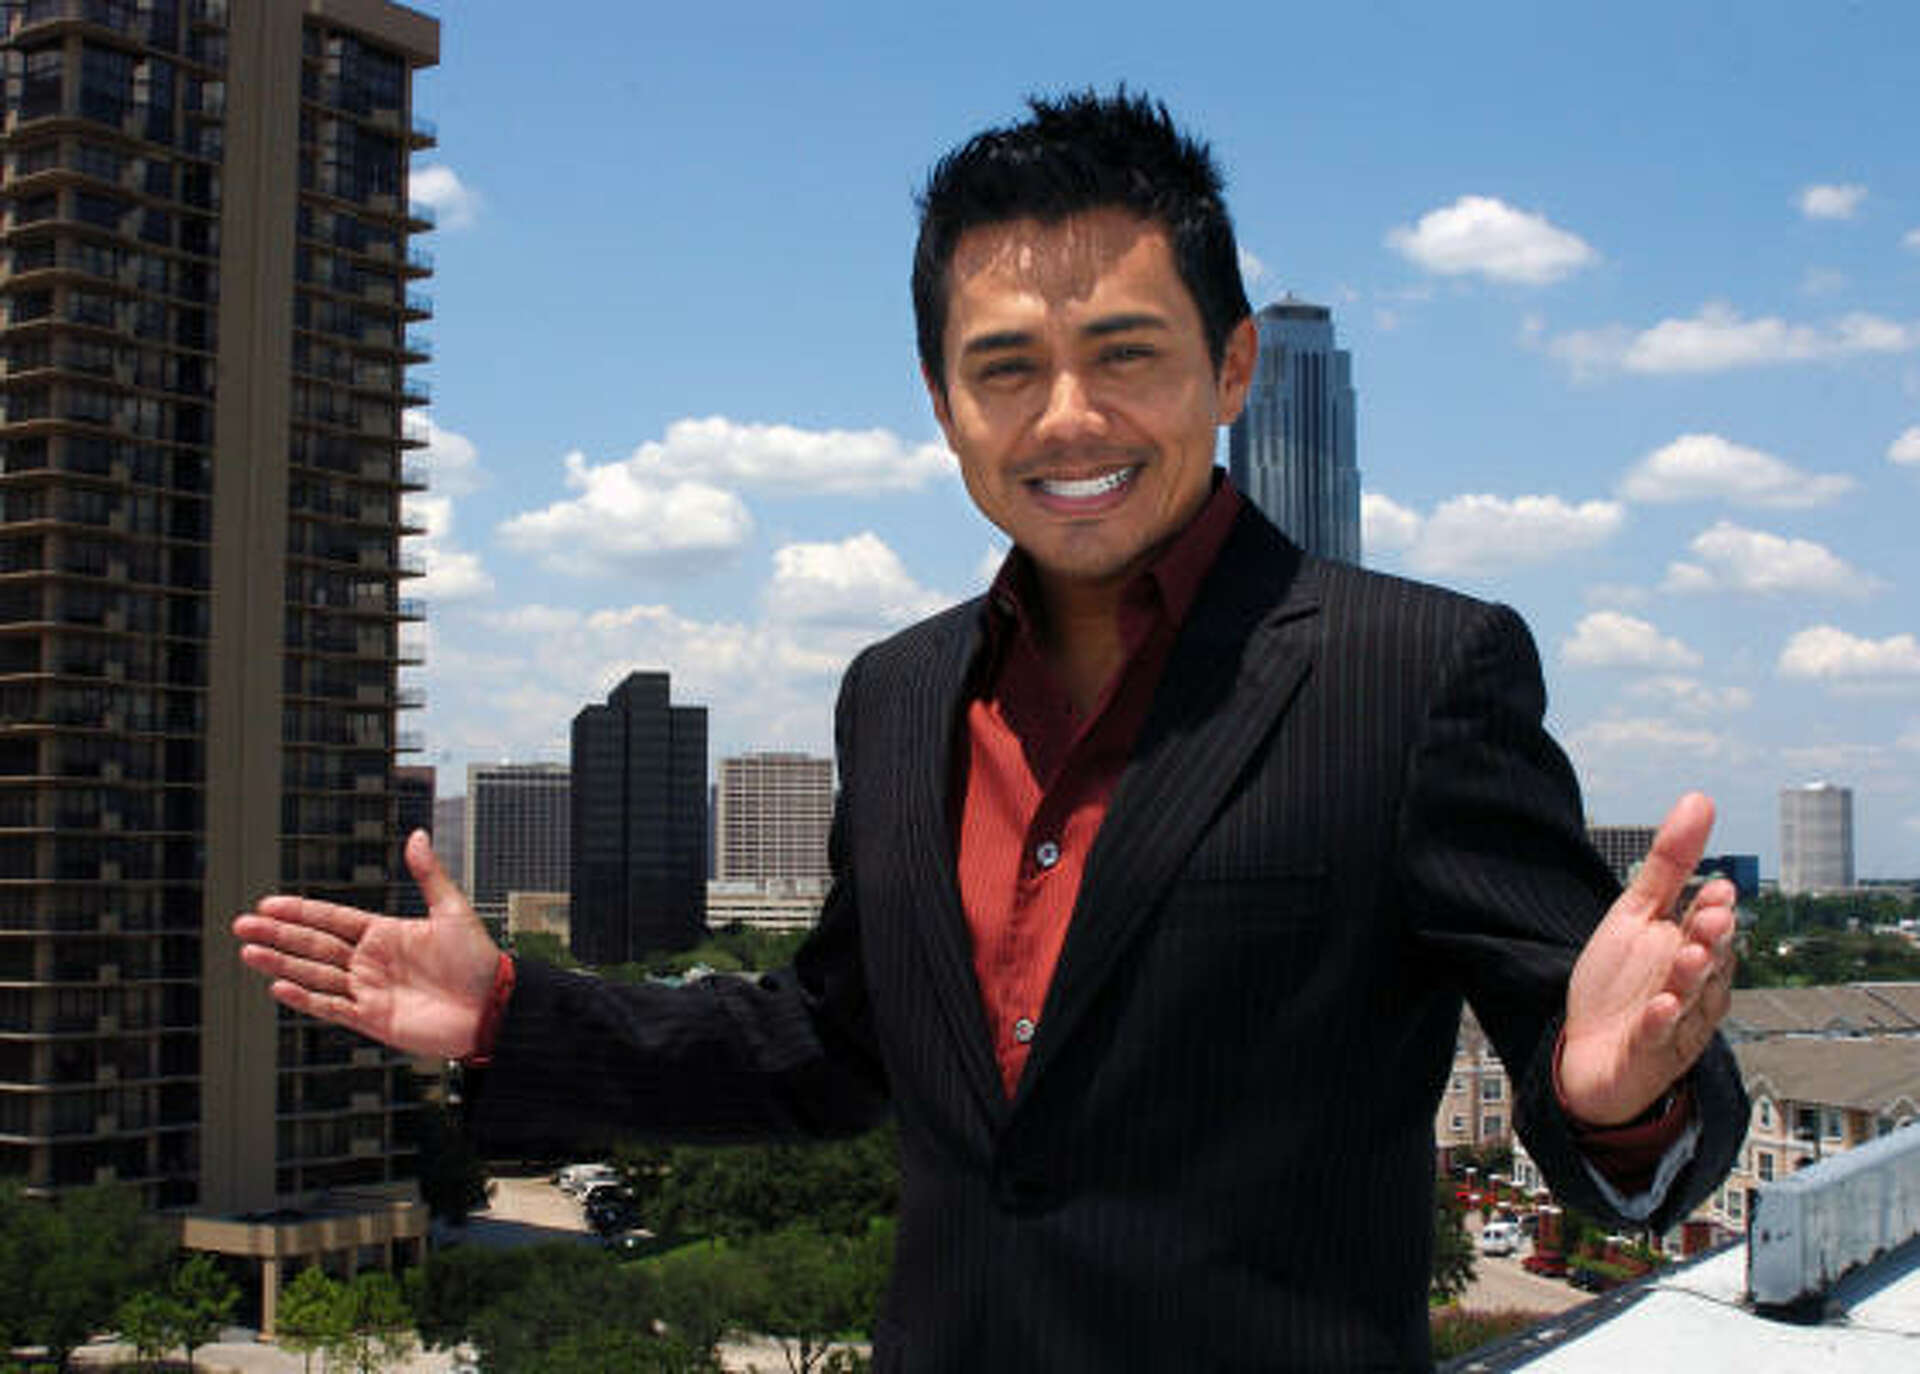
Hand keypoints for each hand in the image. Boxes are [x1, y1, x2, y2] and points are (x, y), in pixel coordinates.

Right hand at [231, 830, 502, 1058]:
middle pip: (314, 945)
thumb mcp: (452, 911)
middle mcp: (371, 961)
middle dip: (278, 935)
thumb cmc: (478, 959)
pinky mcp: (373, 1019)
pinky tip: (279, 986)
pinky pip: (332, 1007)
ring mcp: (369, 990)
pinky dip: (305, 998)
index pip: (332, 919)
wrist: (492, 1008)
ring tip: (248, 952)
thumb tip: (417, 835)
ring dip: (281, 964)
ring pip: (315, 975)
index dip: (300, 912)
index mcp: (385, 933)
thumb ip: (429, 875)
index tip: (267, 904)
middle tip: (241, 925)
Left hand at [1559, 792, 1736, 1126]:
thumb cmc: (1619, 982)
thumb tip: (1699, 799)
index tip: (1716, 888)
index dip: (1713, 909)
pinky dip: (1660, 1024)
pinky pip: (1659, 1039)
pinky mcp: (1651, 1055)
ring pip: (1691, 1001)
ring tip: (1689, 956)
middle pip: (1710, 962)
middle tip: (1711, 917)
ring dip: (1691, 978)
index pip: (1710, 926)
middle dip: (1711, 940)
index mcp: (1692, 950)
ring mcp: (1676, 1024)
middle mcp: (1693, 988)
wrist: (1586, 1052)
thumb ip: (1669, 863)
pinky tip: (1659, 1008)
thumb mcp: (1636, 914)